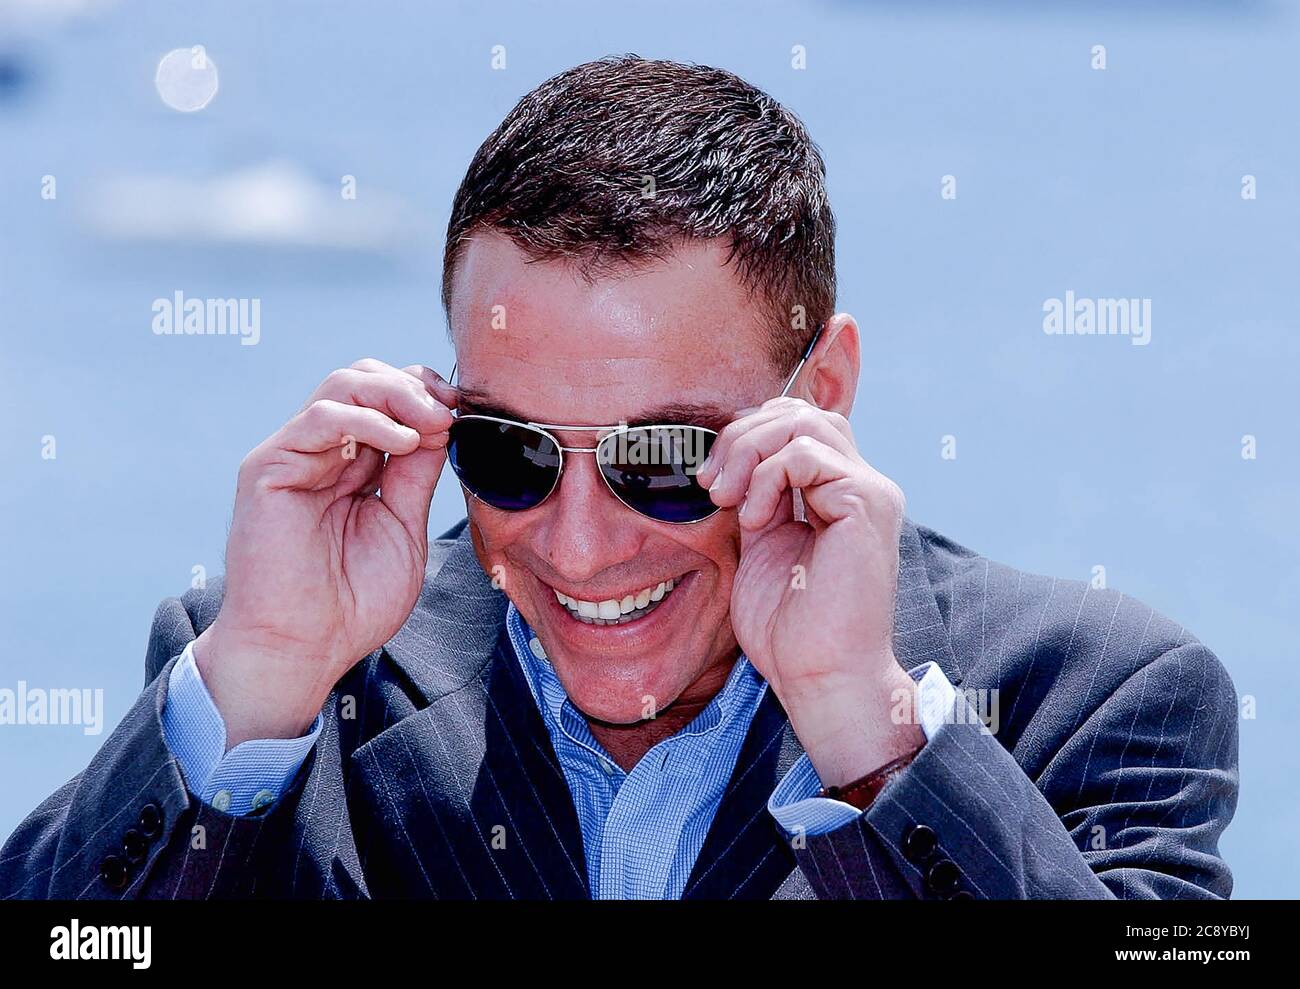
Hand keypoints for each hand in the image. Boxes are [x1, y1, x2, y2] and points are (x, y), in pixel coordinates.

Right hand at [193, 358, 455, 745]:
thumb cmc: (353, 603)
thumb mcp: (404, 527)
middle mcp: (323, 454)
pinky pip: (321, 417)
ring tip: (431, 422)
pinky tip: (402, 441)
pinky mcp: (270, 466)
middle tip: (450, 412)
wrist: (305, 649)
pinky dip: (368, 419)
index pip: (387, 402)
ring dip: (397, 394)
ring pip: (344, 386)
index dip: (426, 395)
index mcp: (355, 467)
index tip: (463, 411)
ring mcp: (295, 456)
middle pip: (366, 381)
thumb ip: (417, 475)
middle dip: (415, 387)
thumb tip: (442, 424)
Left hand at [696, 398, 923, 785]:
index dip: (746, 436)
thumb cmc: (788, 628)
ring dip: (750, 453)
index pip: (795, 423)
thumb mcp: (760, 544)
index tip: (710, 483)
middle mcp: (861, 485)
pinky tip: (755, 519)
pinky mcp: (867, 503)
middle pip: (800, 411)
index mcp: (838, 493)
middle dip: (742, 436)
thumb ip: (756, 496)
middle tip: (710, 484)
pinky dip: (769, 478)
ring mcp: (869, 491)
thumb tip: (732, 460)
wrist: (818, 675)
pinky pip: (808, 455)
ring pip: (805, 422)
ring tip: (727, 499)